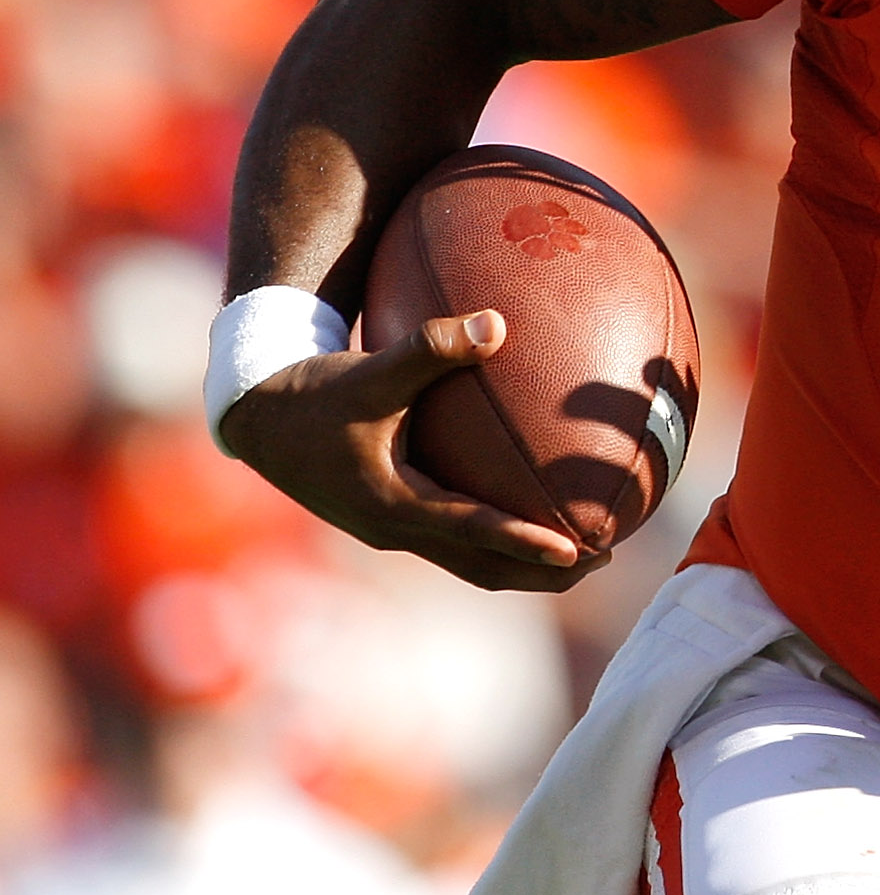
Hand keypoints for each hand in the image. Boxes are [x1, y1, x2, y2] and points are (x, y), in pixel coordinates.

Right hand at [220, 311, 594, 591]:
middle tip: (605, 557)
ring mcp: (393, 532)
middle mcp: (395, 529)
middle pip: (483, 568)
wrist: (259, 418)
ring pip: (471, 565)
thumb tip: (498, 323)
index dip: (524, 543)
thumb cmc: (316, 392)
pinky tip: (534, 517)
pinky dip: (499, 545)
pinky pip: (457, 546)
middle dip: (544, 571)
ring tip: (586, 553)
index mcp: (392, 503)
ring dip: (526, 565)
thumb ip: (433, 347)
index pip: (472, 531)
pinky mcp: (393, 522)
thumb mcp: (372, 370)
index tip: (576, 551)